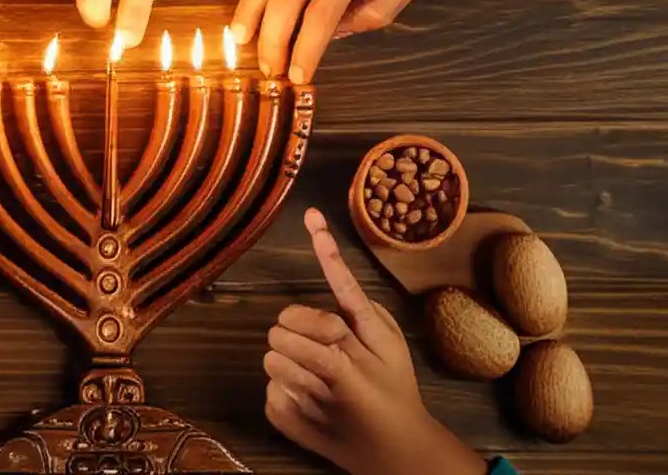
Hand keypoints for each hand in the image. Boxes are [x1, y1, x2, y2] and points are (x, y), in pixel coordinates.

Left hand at [263, 209, 485, 474]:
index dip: (328, 252)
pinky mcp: (296, 420)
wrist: (397, 451)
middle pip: (285, 327)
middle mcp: (344, 367)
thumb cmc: (392, 387)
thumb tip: (328, 264)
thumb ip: (359, 309)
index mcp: (369, 342)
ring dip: (283, 361)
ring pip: (272, 359)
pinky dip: (283, 391)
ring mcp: (317, 398)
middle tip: (304, 342)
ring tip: (307, 372)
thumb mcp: (390, 344)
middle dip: (287, 330)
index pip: (344, 290)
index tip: (313, 217)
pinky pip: (269, 390)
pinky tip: (307, 399)